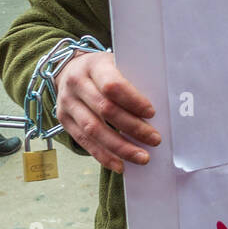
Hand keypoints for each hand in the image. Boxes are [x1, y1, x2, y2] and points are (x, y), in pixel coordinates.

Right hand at [54, 51, 159, 170]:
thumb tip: (162, 104)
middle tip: (155, 140)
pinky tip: (120, 164)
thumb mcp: (117, 64)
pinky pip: (84, 142)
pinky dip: (104, 156)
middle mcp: (76, 83)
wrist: (70, 70)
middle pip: (105, 109)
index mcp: (93, 65)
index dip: (133, 100)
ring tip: (142, 157)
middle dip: (133, 127)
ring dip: (120, 147)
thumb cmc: (104, 69)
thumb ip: (133, 80)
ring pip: (93, 130)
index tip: (152, 113)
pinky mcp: (64, 120)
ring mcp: (67, 103)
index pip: (112, 85)